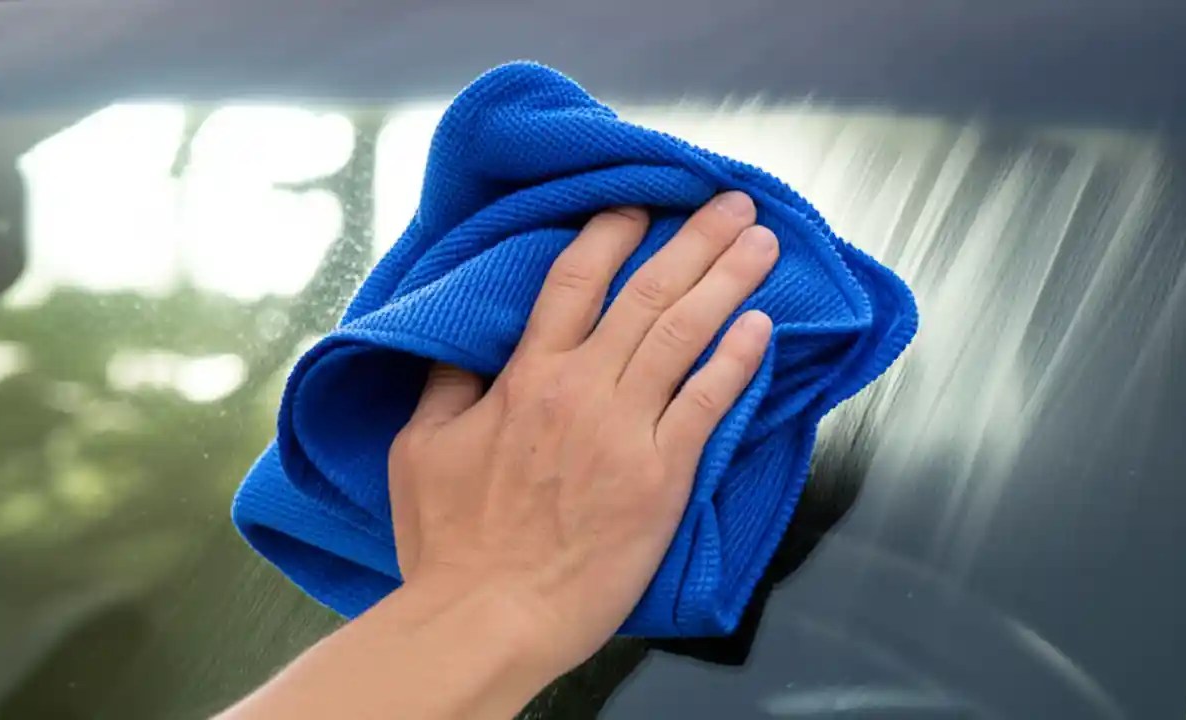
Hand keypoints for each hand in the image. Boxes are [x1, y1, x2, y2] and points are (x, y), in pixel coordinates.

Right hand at [387, 191, 777, 672]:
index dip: (611, 232)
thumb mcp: (421, 450)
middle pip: (647, 293)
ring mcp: (625, 430)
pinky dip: (738, 359)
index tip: (639, 205)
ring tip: (762, 242)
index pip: (574, 279)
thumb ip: (447, 388)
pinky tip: (764, 324)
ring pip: (685, 333)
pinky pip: (708, 402)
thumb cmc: (450, 544)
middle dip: (695, 240)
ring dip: (729, 279)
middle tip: (731, 203)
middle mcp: (581, 388)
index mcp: (525, 377)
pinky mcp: (662, 475)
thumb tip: (459, 348)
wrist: (486, 617)